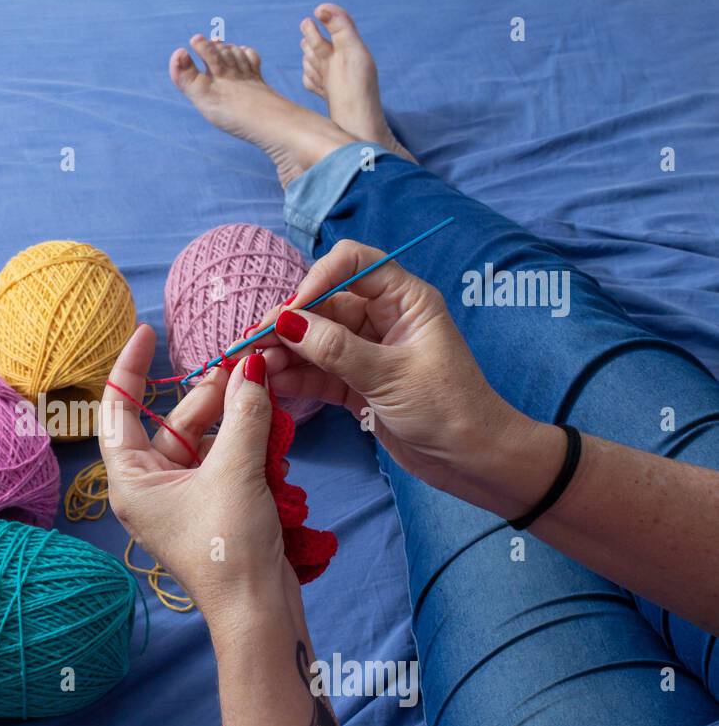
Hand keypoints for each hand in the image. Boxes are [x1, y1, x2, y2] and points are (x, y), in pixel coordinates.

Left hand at [98, 324, 298, 642]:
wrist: (257, 609)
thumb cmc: (229, 548)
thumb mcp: (235, 470)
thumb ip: (243, 413)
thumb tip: (251, 366)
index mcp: (131, 479)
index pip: (118, 410)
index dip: (131, 367)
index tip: (147, 330)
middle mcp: (149, 486)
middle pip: (173, 420)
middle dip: (209, 394)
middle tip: (244, 368)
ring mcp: (181, 496)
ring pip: (204, 438)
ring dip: (235, 417)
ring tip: (264, 394)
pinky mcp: (212, 505)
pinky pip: (223, 459)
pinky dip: (246, 442)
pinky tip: (271, 429)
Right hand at [242, 240, 562, 513]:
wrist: (473, 461)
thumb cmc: (449, 409)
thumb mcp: (390, 375)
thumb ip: (335, 348)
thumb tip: (286, 322)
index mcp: (404, 299)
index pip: (353, 264)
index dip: (317, 279)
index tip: (290, 311)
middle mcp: (382, 318)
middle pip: (323, 304)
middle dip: (287, 321)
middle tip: (252, 343)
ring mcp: (366, 351)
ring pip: (313, 339)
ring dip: (283, 351)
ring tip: (252, 366)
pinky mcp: (354, 383)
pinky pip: (316, 371)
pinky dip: (292, 376)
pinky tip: (268, 382)